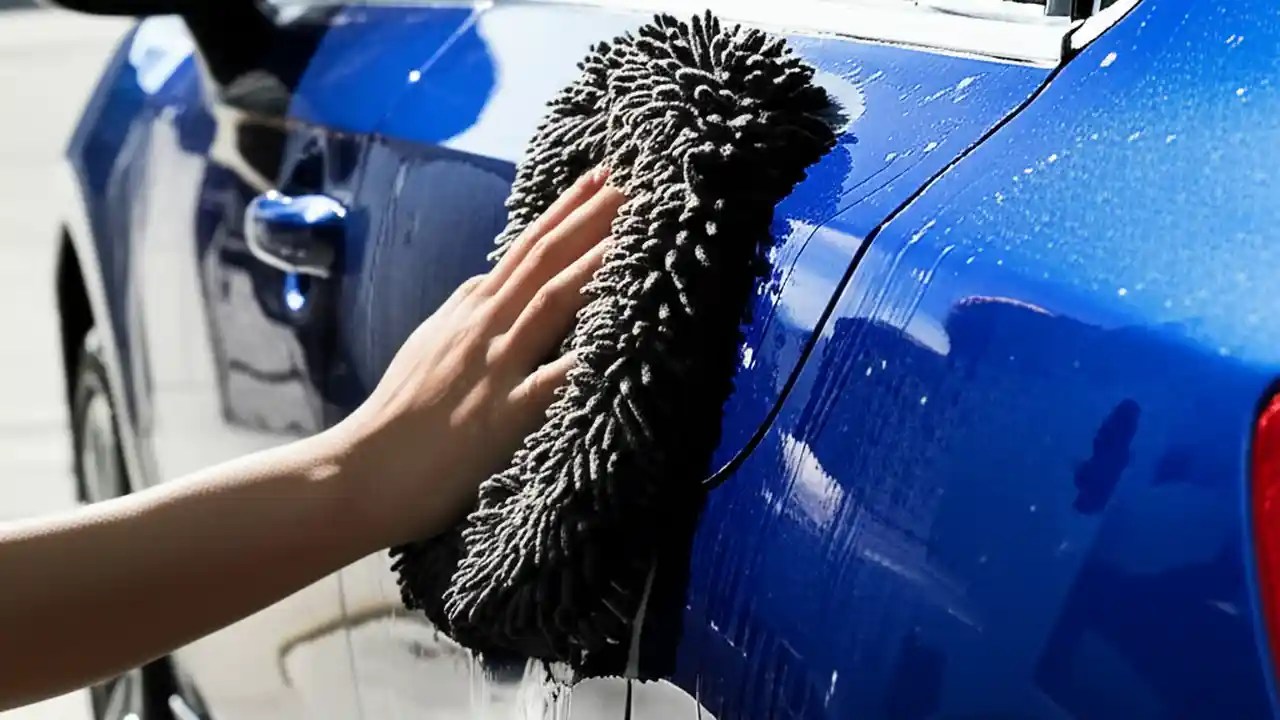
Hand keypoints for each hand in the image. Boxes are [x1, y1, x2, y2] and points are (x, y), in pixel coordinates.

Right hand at [332, 168, 625, 548]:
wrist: (359, 470)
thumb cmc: (396, 417)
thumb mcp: (429, 346)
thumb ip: (464, 314)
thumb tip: (489, 282)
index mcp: (468, 312)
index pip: (524, 249)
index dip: (563, 212)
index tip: (598, 178)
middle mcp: (482, 328)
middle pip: (543, 259)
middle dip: (589, 216)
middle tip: (633, 178)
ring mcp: (492, 368)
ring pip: (550, 300)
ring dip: (594, 260)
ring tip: (634, 227)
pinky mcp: (501, 416)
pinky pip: (552, 379)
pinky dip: (586, 353)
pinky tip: (626, 333)